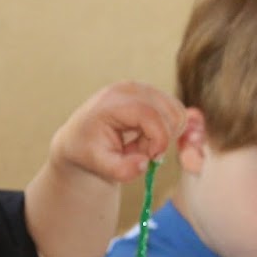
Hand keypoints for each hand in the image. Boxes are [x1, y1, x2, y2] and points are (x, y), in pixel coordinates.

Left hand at [50, 81, 184, 183]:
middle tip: (138, 153)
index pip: (149, 115)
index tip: (153, 158)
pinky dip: (165, 130)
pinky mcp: (152, 93)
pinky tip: (144, 137)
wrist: (80, 138)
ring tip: (139, 145)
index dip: (159, 138)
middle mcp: (130, 88)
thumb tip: (145, 163)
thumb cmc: (88, 150)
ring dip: (164, 135)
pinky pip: (174, 112)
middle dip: (160, 140)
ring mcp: (143, 87)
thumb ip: (121, 169)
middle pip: (168, 112)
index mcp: (113, 101)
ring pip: (176, 112)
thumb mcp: (99, 165)